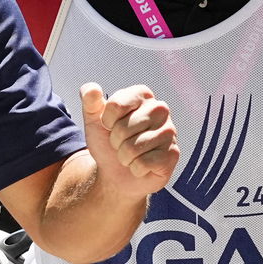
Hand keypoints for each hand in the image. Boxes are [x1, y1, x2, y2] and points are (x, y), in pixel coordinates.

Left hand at [78, 84, 177, 198]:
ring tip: (130, 155)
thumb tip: (91, 89)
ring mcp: (169, 131)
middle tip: (122, 143)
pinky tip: (142, 165)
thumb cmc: (108, 144)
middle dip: (115, 141)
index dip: (106, 121)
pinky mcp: (172, 154)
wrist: (117, 174)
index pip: (116, 105)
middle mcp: (160, 109)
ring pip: (133, 147)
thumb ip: (90, 101)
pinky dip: (136, 168)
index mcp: (142, 94)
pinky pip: (144, 163)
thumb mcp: (94, 121)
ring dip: (124, 157)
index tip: (110, 126)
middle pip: (124, 128)